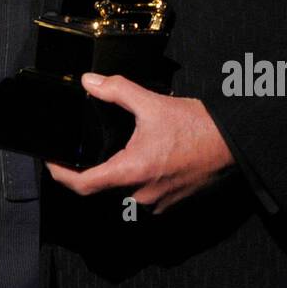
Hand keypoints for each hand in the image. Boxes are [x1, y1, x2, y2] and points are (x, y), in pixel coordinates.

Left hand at [45, 72, 235, 214]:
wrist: (235, 145)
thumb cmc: (198, 128)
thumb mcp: (152, 104)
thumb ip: (117, 91)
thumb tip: (89, 82)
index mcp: (131, 172)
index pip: (82, 185)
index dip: (60, 174)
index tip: (51, 160)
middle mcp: (141, 196)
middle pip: (101, 189)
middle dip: (90, 170)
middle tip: (82, 149)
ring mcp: (156, 205)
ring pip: (122, 194)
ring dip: (115, 175)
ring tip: (115, 150)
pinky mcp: (170, 205)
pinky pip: (141, 198)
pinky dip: (135, 181)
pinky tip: (142, 159)